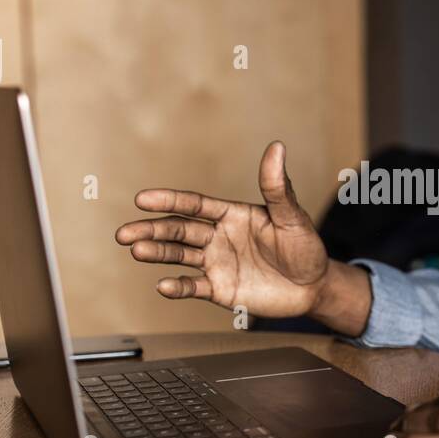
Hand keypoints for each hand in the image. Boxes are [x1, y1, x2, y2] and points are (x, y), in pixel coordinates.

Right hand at [114, 141, 330, 317]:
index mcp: (231, 214)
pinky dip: (178, 286)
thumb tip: (277, 148)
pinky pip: (195, 286)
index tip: (142, 199)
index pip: (194, 205)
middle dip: (151, 229)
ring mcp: (217, 263)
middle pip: (179, 230)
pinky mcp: (221, 289)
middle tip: (125, 233)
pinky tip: (163, 285)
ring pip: (179, 256)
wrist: (313, 286)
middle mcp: (218, 237)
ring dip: (157, 253)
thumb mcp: (292, 217)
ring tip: (136, 250)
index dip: (169, 200)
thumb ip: (277, 187)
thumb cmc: (305, 247)